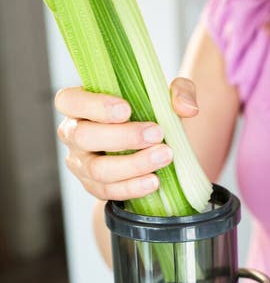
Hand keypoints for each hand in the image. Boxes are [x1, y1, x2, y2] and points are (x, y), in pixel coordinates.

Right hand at [55, 78, 199, 200]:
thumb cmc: (148, 113)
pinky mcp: (94, 186)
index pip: (68, 101)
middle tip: (156, 133)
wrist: (151, 147)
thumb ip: (179, 91)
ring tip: (164, 156)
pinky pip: (108, 191)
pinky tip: (154, 180)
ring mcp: (81, 163)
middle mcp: (73, 134)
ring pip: (98, 169)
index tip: (126, 109)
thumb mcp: (166, 95)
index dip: (93, 106)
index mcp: (79, 105)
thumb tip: (187, 108)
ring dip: (133, 164)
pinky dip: (133, 187)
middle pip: (84, 137)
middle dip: (123, 137)